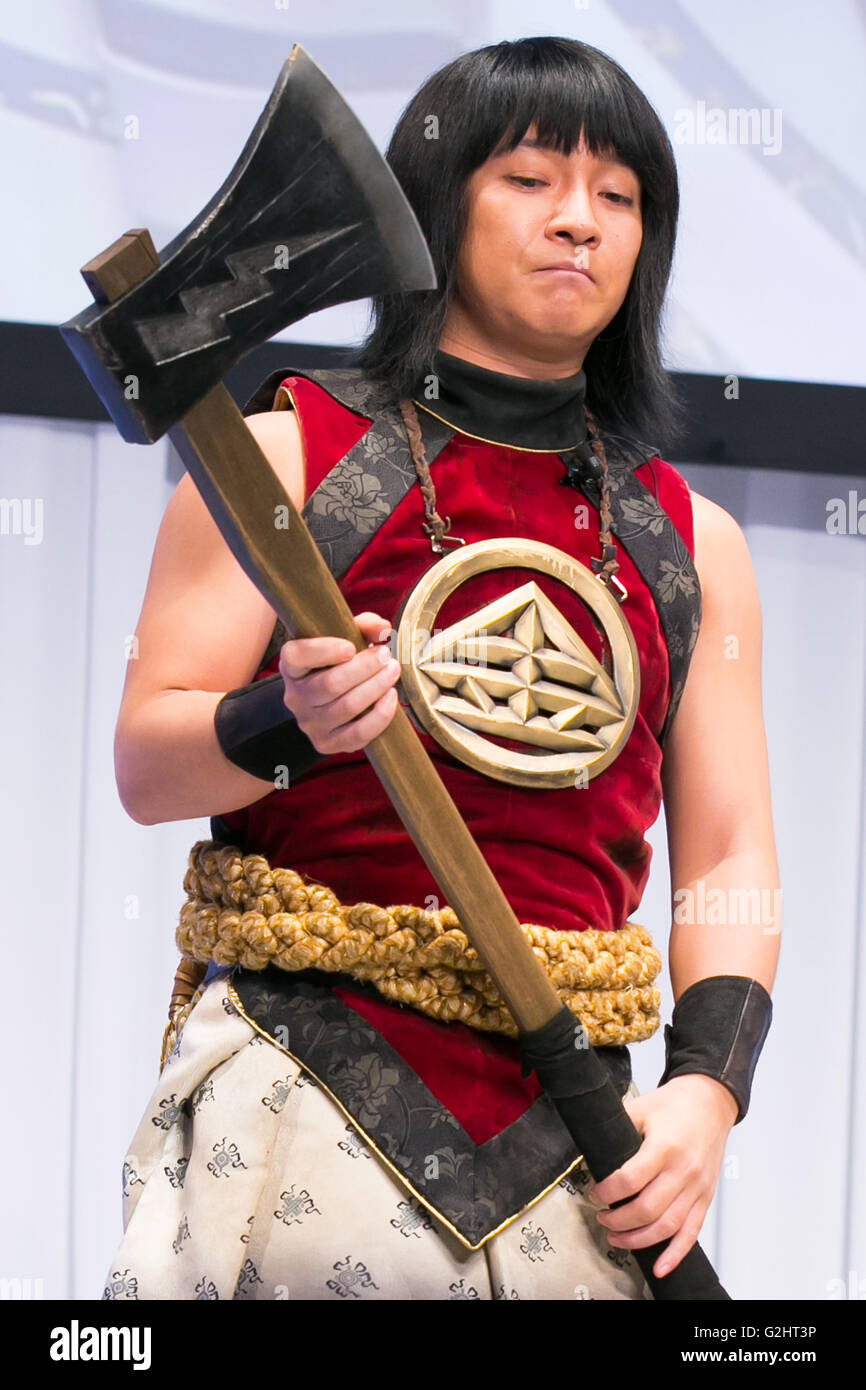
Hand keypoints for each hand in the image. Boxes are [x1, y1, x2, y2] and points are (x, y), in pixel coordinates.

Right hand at [278, 611, 400, 753]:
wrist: (328, 702)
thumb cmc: (338, 664)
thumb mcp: (344, 638)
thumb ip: (362, 626)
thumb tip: (382, 629)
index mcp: (292, 666)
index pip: (297, 656)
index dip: (323, 651)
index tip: (350, 646)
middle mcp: (295, 697)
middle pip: (330, 684)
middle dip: (365, 668)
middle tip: (386, 656)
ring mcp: (310, 723)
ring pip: (347, 707)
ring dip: (376, 687)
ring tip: (393, 671)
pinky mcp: (327, 744)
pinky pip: (357, 734)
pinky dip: (379, 716)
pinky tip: (390, 697)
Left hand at [584, 1074, 737, 1279]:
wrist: (710, 1102)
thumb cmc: (675, 1105)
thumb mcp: (639, 1108)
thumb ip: (616, 1130)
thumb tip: (589, 1150)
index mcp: (664, 1147)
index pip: (630, 1180)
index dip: (606, 1192)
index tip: (594, 1193)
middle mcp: (683, 1170)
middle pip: (647, 1209)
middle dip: (617, 1220)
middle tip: (602, 1217)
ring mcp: (697, 1187)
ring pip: (667, 1227)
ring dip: (638, 1240)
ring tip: (617, 1238)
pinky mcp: (705, 1198)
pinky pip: (691, 1233)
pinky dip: (675, 1255)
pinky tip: (660, 1266)